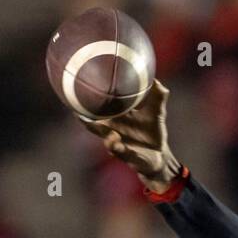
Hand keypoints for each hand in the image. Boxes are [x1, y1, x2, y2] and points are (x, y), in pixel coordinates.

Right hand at [83, 79, 181, 193]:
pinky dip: (114, 146)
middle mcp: (111, 127)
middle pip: (91, 120)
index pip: (98, 103)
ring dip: (101, 132)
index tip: (79, 82)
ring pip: (103, 137)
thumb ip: (157, 97)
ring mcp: (116, 141)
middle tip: (76, 107)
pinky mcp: (125, 155)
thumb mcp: (156, 112)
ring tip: (107, 129)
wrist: (160, 155)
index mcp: (116, 114)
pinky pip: (117, 150)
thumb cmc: (153, 131)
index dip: (87, 95)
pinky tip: (115, 139)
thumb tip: (158, 81)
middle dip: (83, 114)